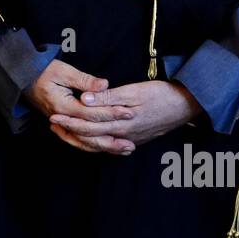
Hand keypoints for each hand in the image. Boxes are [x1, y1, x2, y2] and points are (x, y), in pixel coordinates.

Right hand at [26, 59, 131, 154]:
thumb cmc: (43, 70)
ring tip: (123, 150)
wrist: (23, 77)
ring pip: (84, 141)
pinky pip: (78, 140)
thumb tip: (104, 85)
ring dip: (104, 147)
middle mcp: (62, 119)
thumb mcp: (64, 71)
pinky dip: (92, 145)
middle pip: (89, 134)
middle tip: (131, 143)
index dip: (111, 113)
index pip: (91, 114)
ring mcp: (61, 124)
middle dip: (111, 138)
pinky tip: (106, 148)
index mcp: (62, 106)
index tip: (129, 112)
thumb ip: (84, 80)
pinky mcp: (62, 125)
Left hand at [49, 80, 200, 154]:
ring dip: (81, 139)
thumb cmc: (160, 94)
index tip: (54, 117)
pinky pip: (111, 146)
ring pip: (100, 144)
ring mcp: (130, 140)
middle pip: (91, 136)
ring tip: (65, 133)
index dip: (69, 122)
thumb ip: (109, 97)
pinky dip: (97, 144)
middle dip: (70, 132)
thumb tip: (85, 100)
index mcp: (120, 122)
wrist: (186, 106)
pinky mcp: (136, 140)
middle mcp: (123, 135)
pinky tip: (91, 142)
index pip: (88, 125)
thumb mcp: (134, 91)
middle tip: (53, 125)